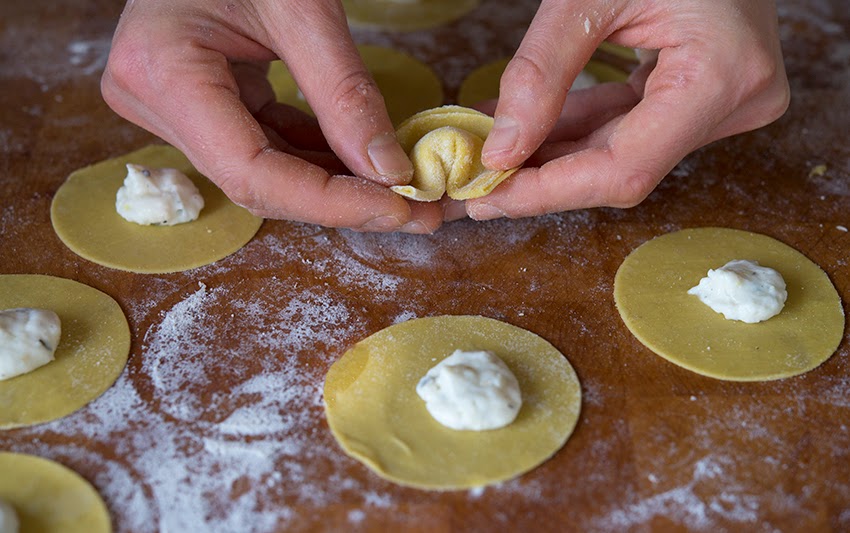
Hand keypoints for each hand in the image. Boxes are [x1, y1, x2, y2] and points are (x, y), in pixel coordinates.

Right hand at [102, 0, 440, 232]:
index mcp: (164, 73)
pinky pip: (265, 144)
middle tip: (417, 211)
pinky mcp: (201, 103)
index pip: (251, 171)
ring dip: (338, 184)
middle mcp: (156, 101)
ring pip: (267, 170)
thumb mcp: (302, 7)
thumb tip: (389, 170)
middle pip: (259, 181)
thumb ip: (344, 92)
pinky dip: (319, 155)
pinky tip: (367, 163)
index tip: (397, 209)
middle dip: (343, 201)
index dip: (328, 202)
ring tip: (405, 192)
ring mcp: (175, 105)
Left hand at [464, 0, 789, 219]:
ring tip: (487, 152)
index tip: (486, 197)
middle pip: (618, 170)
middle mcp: (734, 102)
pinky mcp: (704, 92)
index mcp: (721, 77)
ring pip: (619, 152)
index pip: (623, 170)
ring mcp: (724, 100)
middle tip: (473, 182)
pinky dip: (574, 128)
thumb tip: (500, 152)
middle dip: (538, 176)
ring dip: (549, 153)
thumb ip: (541, 73)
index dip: (547, 192)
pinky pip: (629, 125)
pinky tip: (522, 130)